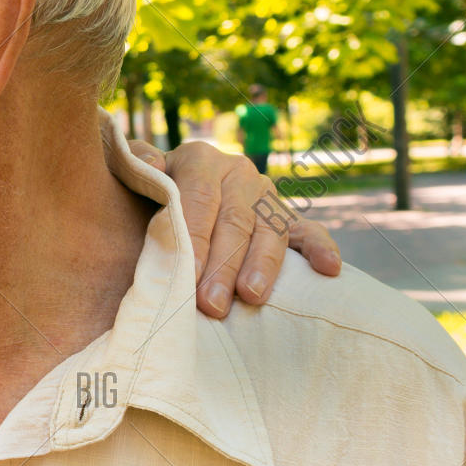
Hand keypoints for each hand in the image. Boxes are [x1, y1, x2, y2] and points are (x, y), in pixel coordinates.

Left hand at [130, 139, 341, 317]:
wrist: (172, 186)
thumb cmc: (147, 192)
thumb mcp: (135, 174)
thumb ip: (138, 165)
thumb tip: (152, 165)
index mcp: (200, 160)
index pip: (199, 200)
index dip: (195, 239)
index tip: (187, 275)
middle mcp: (237, 173)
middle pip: (234, 221)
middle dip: (223, 266)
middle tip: (211, 305)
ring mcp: (265, 195)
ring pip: (269, 230)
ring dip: (263, 266)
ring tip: (252, 297)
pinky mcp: (285, 217)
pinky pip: (307, 231)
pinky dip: (320, 248)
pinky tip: (329, 270)